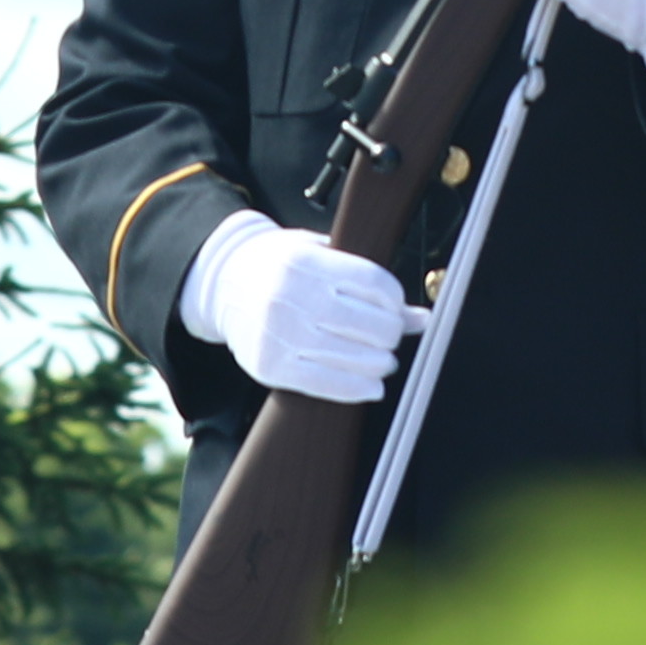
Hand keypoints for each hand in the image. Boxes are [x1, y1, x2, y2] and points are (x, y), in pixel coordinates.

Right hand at [181, 210, 409, 403]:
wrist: (224, 283)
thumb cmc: (280, 267)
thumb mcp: (320, 256)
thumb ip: (367, 283)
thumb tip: (421, 318)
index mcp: (306, 262)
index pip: (374, 283)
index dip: (396, 300)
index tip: (397, 307)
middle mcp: (291, 297)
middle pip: (370, 325)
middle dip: (390, 335)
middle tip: (389, 336)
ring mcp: (278, 334)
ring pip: (355, 359)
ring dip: (380, 364)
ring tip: (382, 360)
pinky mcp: (269, 366)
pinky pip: (326, 385)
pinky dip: (357, 388)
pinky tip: (370, 385)